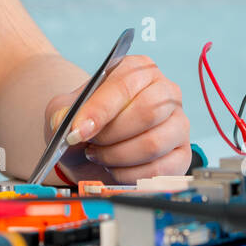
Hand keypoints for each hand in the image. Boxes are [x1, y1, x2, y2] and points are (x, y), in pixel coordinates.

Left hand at [43, 55, 188, 184]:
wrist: (92, 147)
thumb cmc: (86, 123)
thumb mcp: (67, 111)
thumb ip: (63, 113)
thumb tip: (69, 124)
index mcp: (139, 69)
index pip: (125, 85)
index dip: (100, 110)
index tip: (79, 131)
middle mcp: (165, 91)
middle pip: (147, 111)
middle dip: (111, 135)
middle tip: (90, 144)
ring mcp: (178, 123)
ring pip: (153, 143)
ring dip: (118, 156)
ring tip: (100, 155)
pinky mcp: (182, 154)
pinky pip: (161, 169)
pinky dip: (130, 175)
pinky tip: (115, 169)